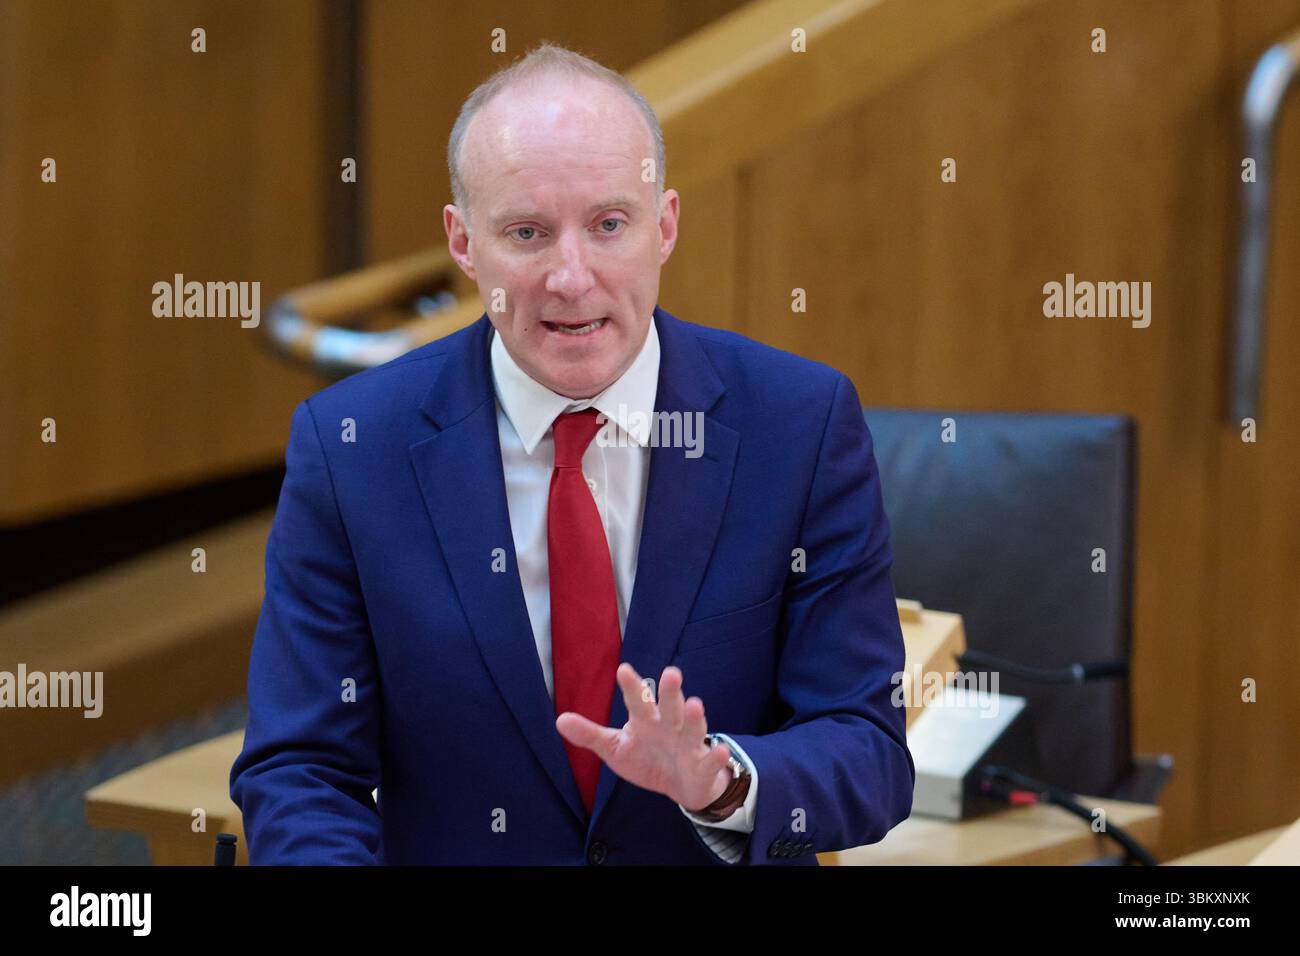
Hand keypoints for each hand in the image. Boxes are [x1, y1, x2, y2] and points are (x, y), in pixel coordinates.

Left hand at [555, 663, 734, 811]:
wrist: (682, 785)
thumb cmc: (647, 758)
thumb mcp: (615, 748)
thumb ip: (590, 735)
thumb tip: (559, 720)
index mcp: (647, 720)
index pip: (638, 701)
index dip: (631, 687)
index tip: (623, 670)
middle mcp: (670, 727)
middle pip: (670, 706)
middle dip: (670, 692)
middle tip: (670, 673)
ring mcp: (689, 745)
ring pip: (692, 729)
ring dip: (694, 718)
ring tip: (694, 704)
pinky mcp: (703, 766)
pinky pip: (710, 762)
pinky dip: (717, 757)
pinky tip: (720, 751)